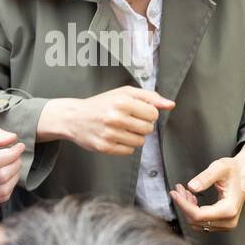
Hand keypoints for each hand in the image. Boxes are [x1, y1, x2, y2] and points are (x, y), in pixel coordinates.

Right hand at [0, 125, 24, 205]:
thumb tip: (12, 139)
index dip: (12, 153)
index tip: (19, 146)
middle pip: (1, 175)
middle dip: (15, 163)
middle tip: (17, 155)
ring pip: (3, 188)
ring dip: (15, 175)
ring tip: (13, 164)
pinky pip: (2, 197)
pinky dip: (10, 186)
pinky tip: (8, 175)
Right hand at [51, 85, 174, 154]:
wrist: (74, 117)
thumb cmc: (101, 103)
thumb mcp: (124, 93)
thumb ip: (150, 97)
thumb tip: (170, 104)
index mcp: (122, 101)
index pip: (153, 113)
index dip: (148, 113)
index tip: (137, 112)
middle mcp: (115, 117)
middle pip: (148, 129)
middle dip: (142, 125)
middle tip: (129, 121)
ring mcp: (109, 134)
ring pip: (140, 142)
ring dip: (134, 136)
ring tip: (122, 129)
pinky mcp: (104, 147)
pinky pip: (129, 151)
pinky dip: (125, 145)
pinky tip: (115, 137)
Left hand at [170, 149, 244, 231]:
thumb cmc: (235, 170)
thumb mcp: (220, 167)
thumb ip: (205, 177)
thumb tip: (192, 187)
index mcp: (229, 209)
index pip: (198, 215)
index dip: (183, 205)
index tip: (174, 194)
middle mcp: (229, 221)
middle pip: (196, 220)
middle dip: (184, 204)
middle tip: (179, 189)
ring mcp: (226, 224)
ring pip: (197, 223)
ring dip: (188, 208)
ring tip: (185, 192)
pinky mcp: (223, 224)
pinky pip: (202, 222)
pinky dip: (193, 212)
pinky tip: (193, 199)